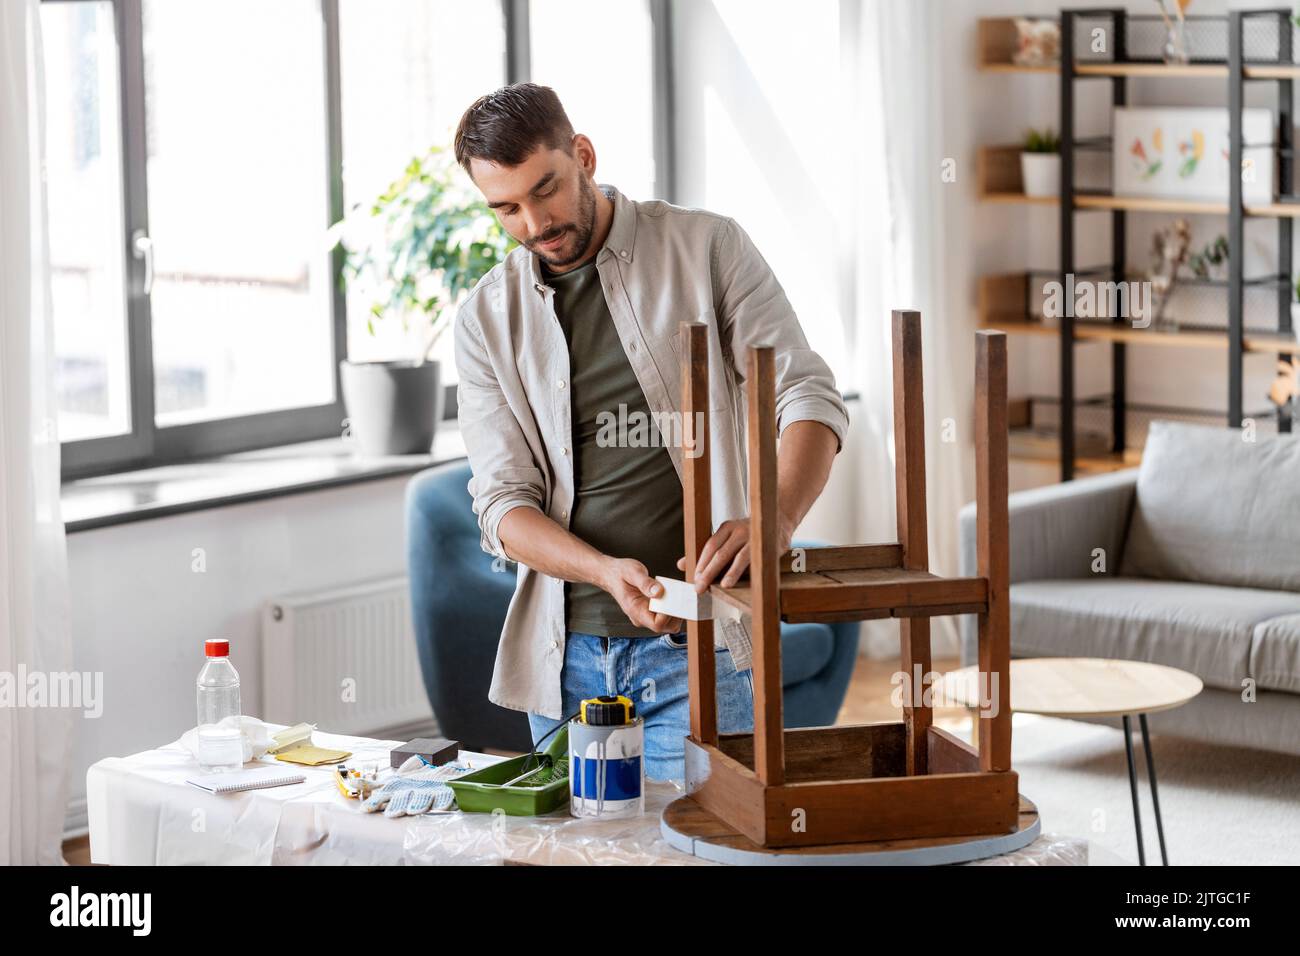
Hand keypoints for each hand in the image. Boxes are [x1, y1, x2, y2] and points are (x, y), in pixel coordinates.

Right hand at [599, 557, 683, 633]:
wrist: (610, 574)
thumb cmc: (620, 573)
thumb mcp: (632, 572)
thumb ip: (645, 583)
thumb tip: (659, 592)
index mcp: (635, 611)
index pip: (657, 624)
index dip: (668, 615)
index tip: (671, 599)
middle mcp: (641, 617)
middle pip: (665, 627)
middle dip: (676, 614)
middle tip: (679, 597)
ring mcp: (645, 615)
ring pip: (668, 623)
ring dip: (676, 611)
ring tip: (677, 594)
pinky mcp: (650, 610)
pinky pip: (665, 615)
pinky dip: (673, 607)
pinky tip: (674, 595)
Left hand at [676, 517, 793, 592]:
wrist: (778, 516)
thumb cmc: (750, 535)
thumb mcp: (727, 539)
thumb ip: (706, 553)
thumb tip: (680, 565)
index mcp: (726, 528)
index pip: (709, 546)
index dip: (701, 563)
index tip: (694, 579)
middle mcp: (738, 529)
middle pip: (720, 552)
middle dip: (708, 571)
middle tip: (699, 588)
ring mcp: (753, 535)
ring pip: (738, 555)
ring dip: (729, 572)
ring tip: (720, 586)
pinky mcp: (766, 543)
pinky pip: (754, 558)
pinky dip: (746, 570)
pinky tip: (740, 580)